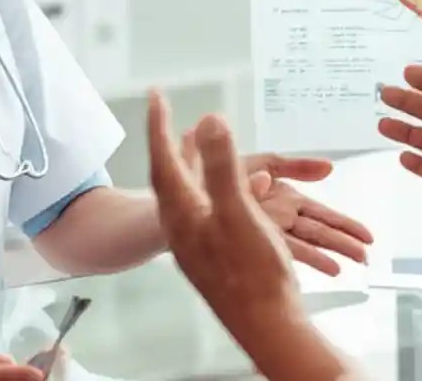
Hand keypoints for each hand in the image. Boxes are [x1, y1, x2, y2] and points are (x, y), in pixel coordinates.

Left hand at [147, 92, 356, 380]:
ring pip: (184, 191)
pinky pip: (200, 207)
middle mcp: (183, 225)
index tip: (155, 95)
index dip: (158, 124)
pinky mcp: (211, 253)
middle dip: (167, 140)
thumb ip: (222, 167)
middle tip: (162, 112)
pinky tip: (216, 188)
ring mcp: (196, 241)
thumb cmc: (251, 273)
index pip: (163, 158)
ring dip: (186, 162)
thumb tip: (210, 121)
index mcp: (183, 211)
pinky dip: (204, 185)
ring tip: (187, 140)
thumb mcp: (238, 212)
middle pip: (168, 173)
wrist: (266, 326)